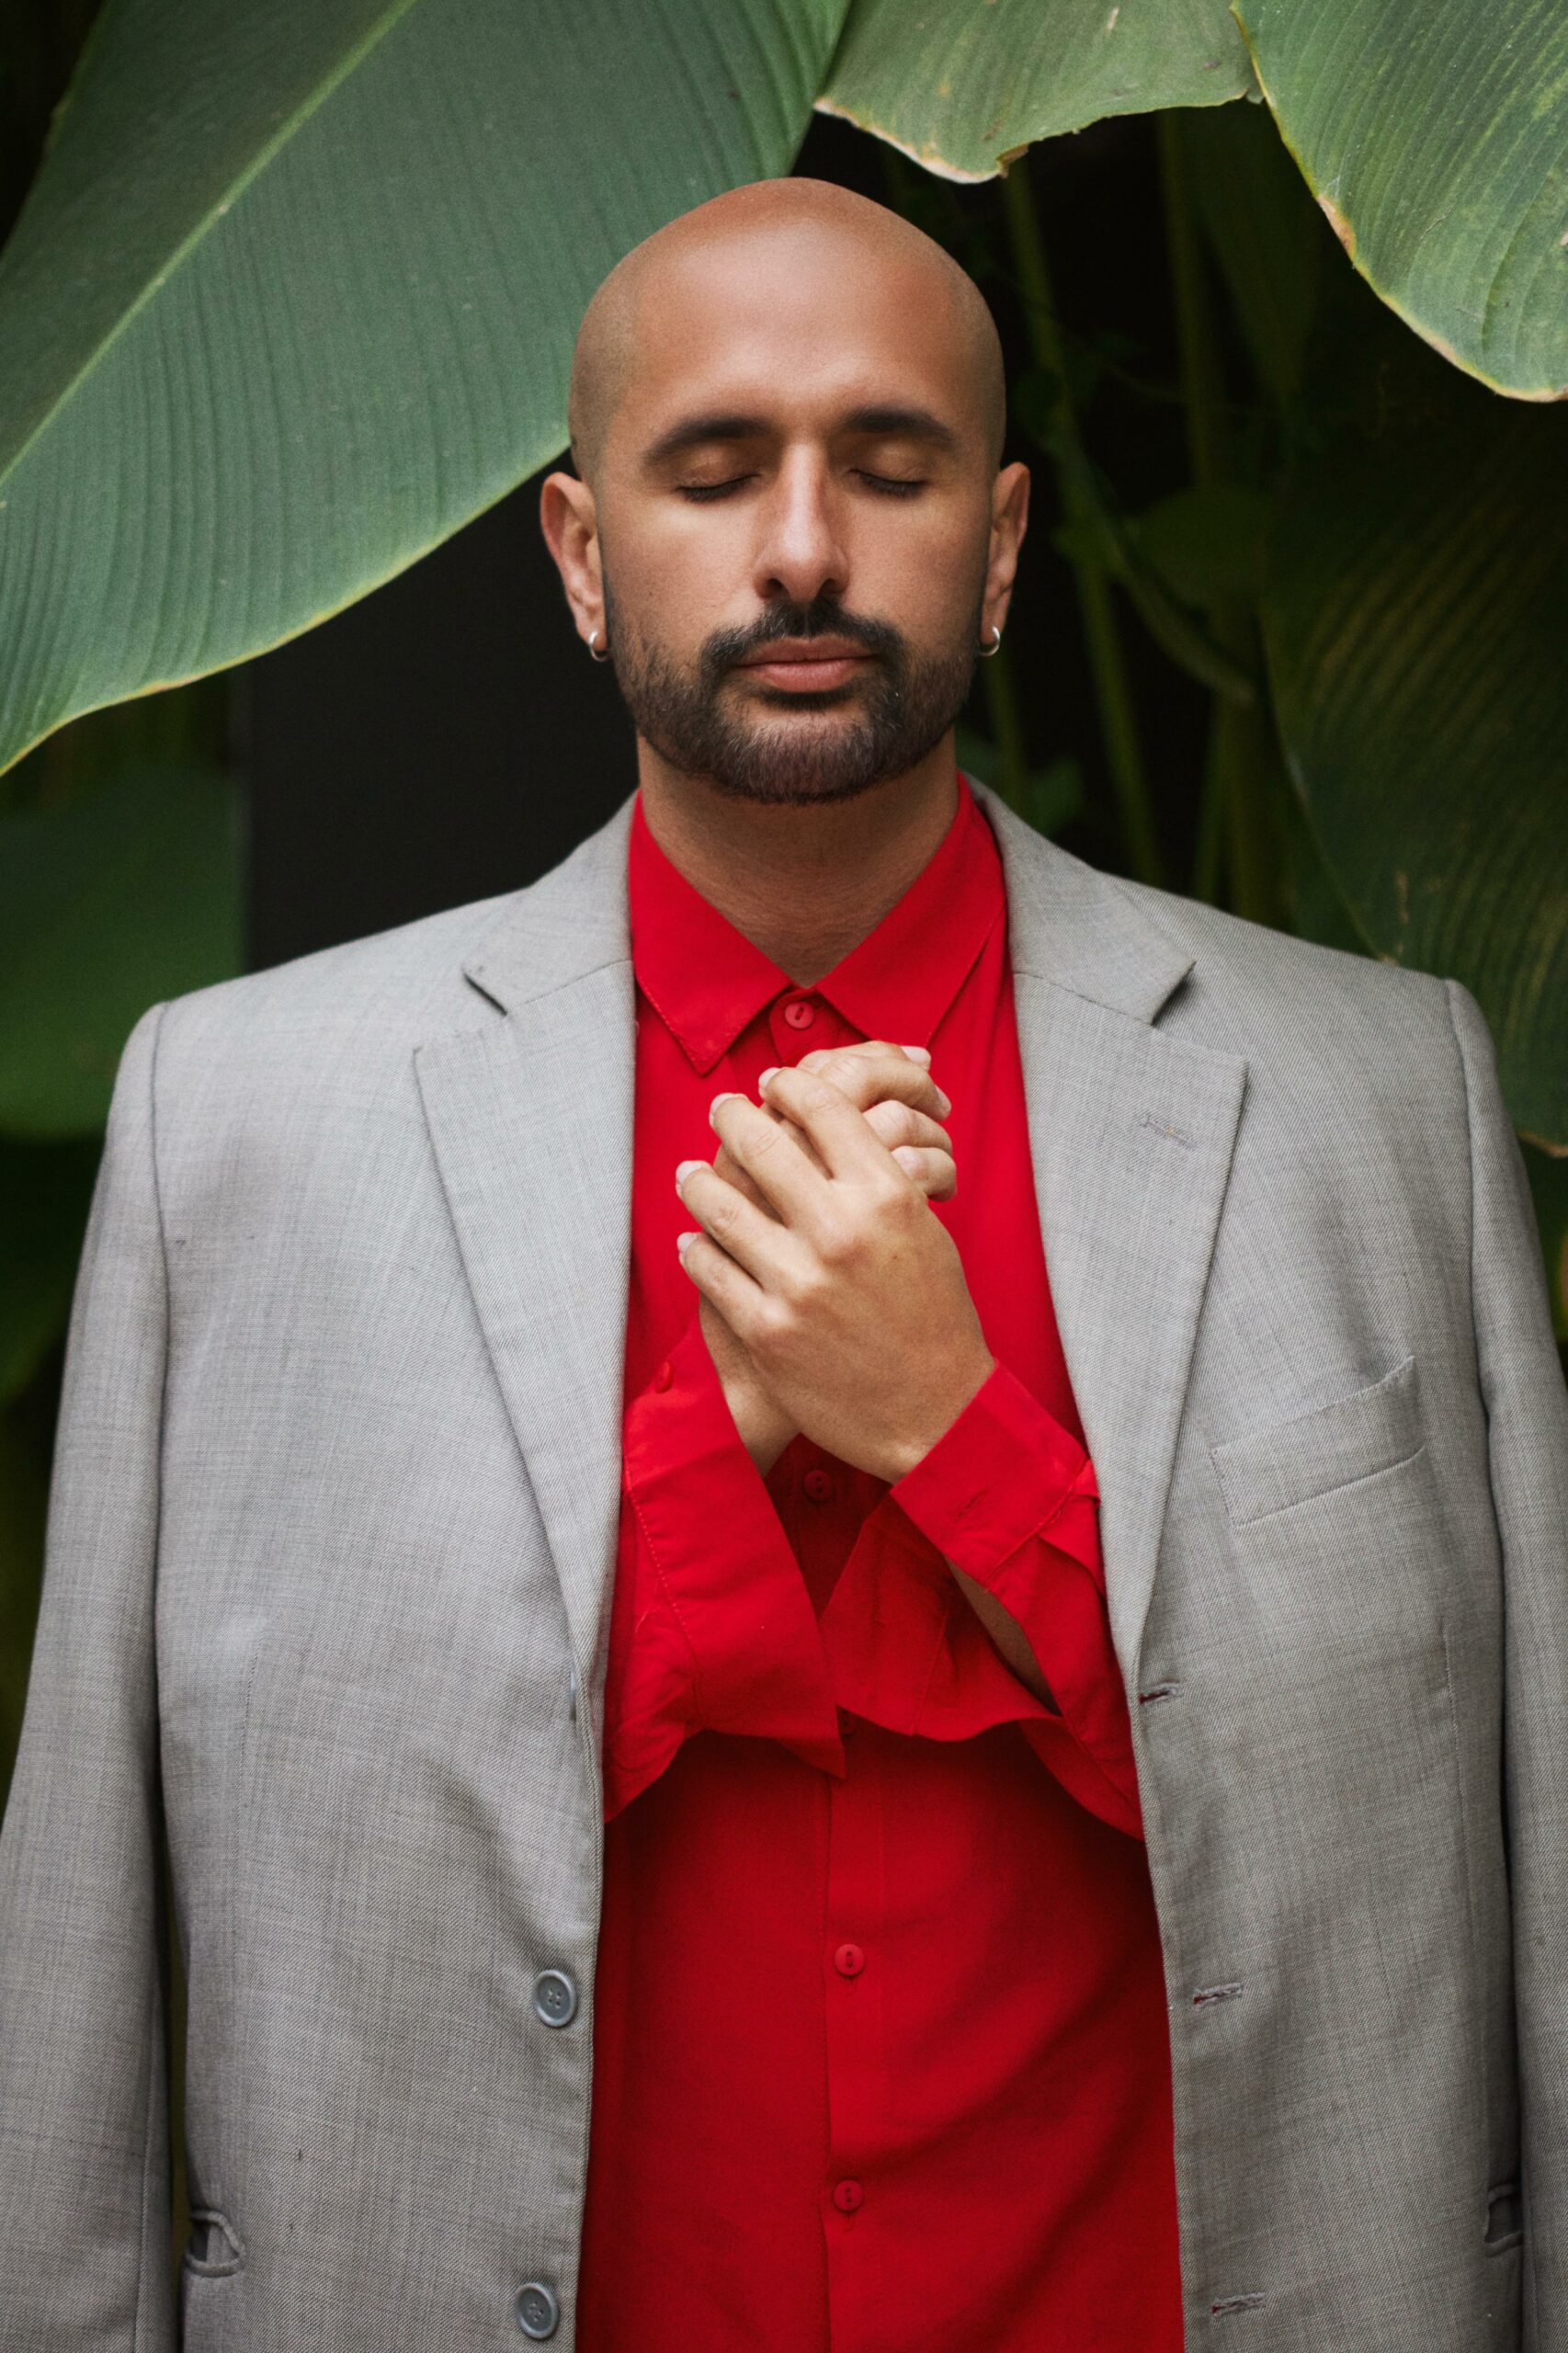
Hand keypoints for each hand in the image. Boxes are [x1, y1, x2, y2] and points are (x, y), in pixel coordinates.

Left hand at [677, 1059, 994, 1484]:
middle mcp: (840, 1231)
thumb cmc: (936, 1320)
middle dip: (732, 1116)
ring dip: (698, 1181)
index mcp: (888, 1196)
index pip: (825, 1108)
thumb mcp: (925, 1232)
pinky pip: (709, 1269)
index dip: (790, 1085)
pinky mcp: (766, 1329)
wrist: (936, 1413)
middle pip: (763, 1140)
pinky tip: (694, 1239)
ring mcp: (798, 1282)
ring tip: (691, 1173)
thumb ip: (879, 1179)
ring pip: (718, 1203)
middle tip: (722, 1109)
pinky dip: (695, 1248)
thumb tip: (828, 1129)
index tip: (773, 1082)